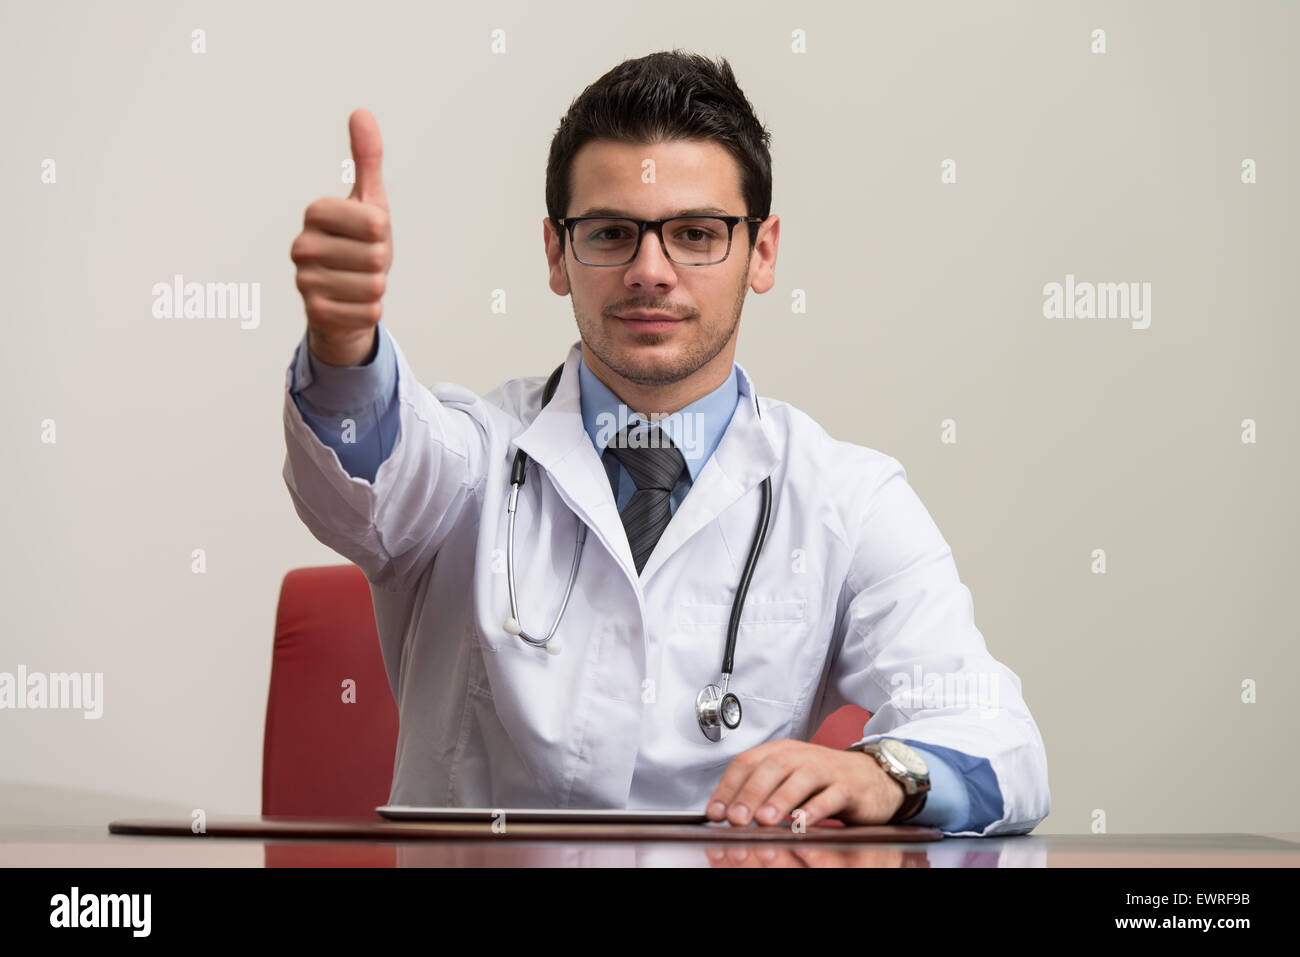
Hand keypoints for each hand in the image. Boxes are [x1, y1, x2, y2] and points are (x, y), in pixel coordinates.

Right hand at [291, 108, 392, 365]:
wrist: (343, 297)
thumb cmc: (360, 245)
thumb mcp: (368, 201)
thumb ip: (366, 159)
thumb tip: (362, 112)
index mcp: (316, 214)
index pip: (374, 222)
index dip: (382, 231)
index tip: (367, 233)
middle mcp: (303, 247)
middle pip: (377, 256)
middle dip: (381, 262)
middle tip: (364, 262)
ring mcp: (305, 282)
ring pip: (374, 286)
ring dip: (376, 288)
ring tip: (358, 281)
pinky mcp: (314, 314)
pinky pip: (368, 313)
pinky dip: (370, 312)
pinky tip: (353, 304)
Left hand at [705, 739, 904, 826]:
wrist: (872, 777)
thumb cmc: (823, 781)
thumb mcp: (787, 780)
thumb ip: (760, 793)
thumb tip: (725, 814)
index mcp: (779, 751)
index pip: (746, 763)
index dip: (728, 787)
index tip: (715, 813)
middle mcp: (800, 755)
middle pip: (771, 768)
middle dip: (750, 794)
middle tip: (736, 819)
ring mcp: (826, 768)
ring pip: (800, 779)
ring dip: (780, 800)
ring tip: (764, 820)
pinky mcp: (848, 786)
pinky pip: (831, 795)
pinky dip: (816, 809)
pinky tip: (802, 822)